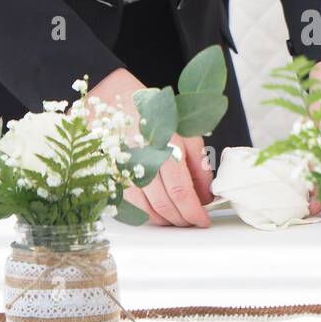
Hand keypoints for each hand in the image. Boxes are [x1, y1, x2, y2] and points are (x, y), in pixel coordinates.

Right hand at [89, 67, 212, 226]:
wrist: (120, 100)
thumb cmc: (156, 116)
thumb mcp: (187, 133)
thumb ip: (198, 165)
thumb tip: (206, 195)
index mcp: (166, 145)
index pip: (181, 192)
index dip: (194, 212)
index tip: (203, 220)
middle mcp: (145, 158)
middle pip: (165, 205)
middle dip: (183, 219)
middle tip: (193, 221)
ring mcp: (126, 168)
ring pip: (148, 210)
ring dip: (166, 220)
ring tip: (178, 217)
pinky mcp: (114, 174)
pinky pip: (131, 206)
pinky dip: (147, 215)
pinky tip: (158, 212)